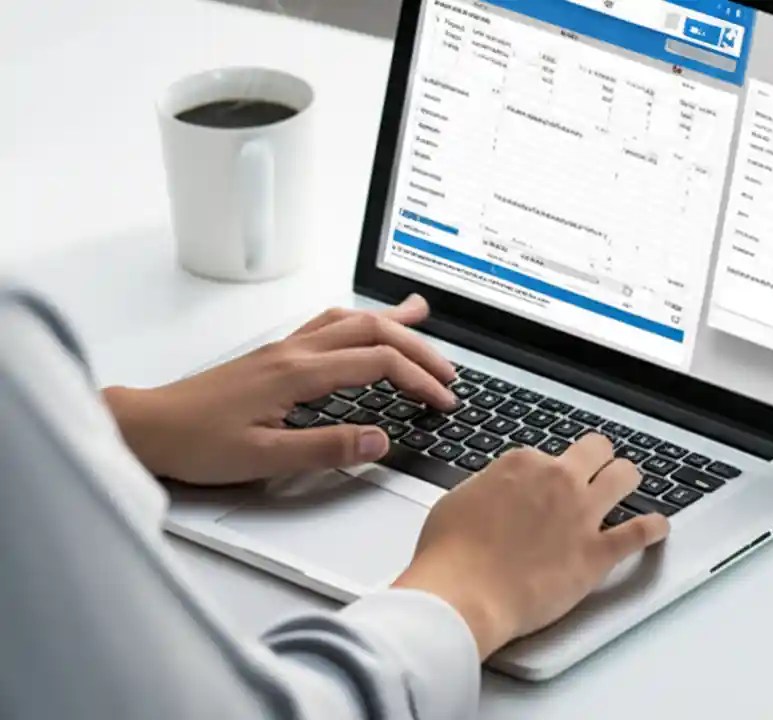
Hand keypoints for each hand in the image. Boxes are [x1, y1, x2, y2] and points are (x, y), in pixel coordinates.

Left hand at [104, 295, 456, 484]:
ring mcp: (284, 349)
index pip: (377, 362)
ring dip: (391, 321)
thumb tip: (379, 440)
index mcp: (297, 373)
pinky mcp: (274, 355)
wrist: (149, 427)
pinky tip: (363, 325)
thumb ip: (326, 449)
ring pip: (350, 319)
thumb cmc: (196, 443)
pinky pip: (328, 324)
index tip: (441, 400)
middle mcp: (294, 352)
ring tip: (421, 316)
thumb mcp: (264, 458)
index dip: (417, 379)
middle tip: (447, 372)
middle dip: (418, 348)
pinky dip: (359, 320)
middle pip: (372, 331)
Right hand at [393, 434, 669, 657]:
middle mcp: (559, 480)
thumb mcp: (458, 500)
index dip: (549, 471)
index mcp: (523, 463)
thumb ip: (488, 488)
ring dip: (628, 480)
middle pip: (596, 451)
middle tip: (597, 472)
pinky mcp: (597, 553)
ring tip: (629, 487)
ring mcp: (582, 514)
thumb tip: (498, 493)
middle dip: (597, 460)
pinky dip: (654, 528)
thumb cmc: (450, 556)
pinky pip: (640, 532)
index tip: (548, 485)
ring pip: (625, 477)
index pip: (550, 454)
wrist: (461, 596)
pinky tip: (658, 528)